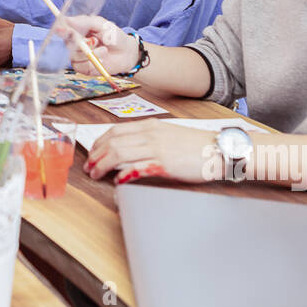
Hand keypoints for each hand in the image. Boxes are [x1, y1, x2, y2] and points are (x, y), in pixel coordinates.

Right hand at [59, 15, 138, 74]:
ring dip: (90, 53)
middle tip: (95, 41)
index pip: (63, 29)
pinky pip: (79, 66)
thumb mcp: (102, 24)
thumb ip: (85, 22)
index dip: (60, 29)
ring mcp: (77, 56)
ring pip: (73, 56)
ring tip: (104, 50)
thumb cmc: (114, 36)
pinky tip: (102, 59)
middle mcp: (74, 43)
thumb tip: (67, 20)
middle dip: (81, 43)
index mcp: (77, 29)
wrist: (126, 53)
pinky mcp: (82, 68)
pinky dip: (91, 62)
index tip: (60, 29)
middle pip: (67, 43)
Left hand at [85, 119, 219, 183]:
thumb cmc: (195, 145)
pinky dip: (123, 174)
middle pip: (113, 142)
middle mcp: (150, 135)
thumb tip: (128, 147)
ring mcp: (156, 149)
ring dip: (103, 165)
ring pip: (119, 153)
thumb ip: (148, 138)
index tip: (92, 153)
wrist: (218, 149)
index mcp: (150, 126)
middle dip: (95, 155)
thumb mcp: (167, 134)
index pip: (115, 131)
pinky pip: (137, 168)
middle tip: (89, 167)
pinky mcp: (164, 164)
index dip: (99, 143)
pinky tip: (117, 181)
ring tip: (96, 175)